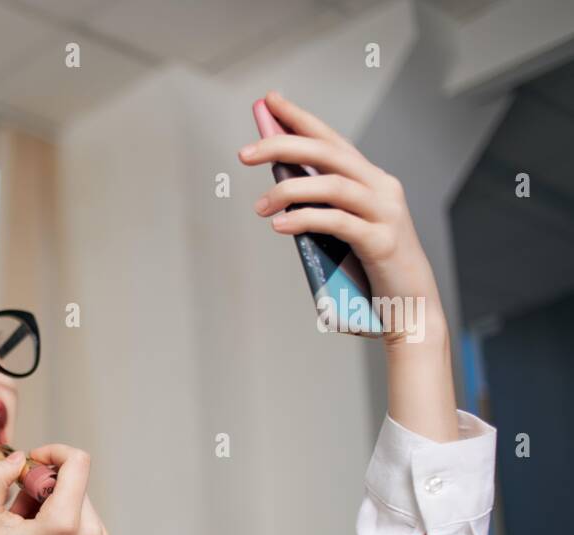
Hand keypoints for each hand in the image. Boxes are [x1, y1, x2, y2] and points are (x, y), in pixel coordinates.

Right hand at [0, 445, 109, 534]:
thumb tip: (20, 458)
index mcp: (65, 522)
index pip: (77, 461)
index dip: (53, 452)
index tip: (31, 463)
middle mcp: (91, 529)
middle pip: (72, 478)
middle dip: (43, 483)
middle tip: (18, 507)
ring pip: (76, 493)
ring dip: (50, 499)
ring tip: (27, 525)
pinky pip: (81, 509)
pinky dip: (60, 512)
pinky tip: (41, 534)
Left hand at [239, 89, 445, 351]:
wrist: (411, 311)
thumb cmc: (370, 273)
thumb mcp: (340, 234)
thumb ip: (320, 211)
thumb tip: (276, 196)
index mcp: (372, 182)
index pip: (331, 140)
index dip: (301, 118)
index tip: (269, 101)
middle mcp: (382, 188)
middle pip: (328, 154)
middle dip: (284, 145)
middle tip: (245, 153)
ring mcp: (386, 214)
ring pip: (333, 185)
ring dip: (288, 191)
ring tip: (258, 207)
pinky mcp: (383, 242)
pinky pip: (339, 223)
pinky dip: (305, 220)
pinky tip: (279, 224)